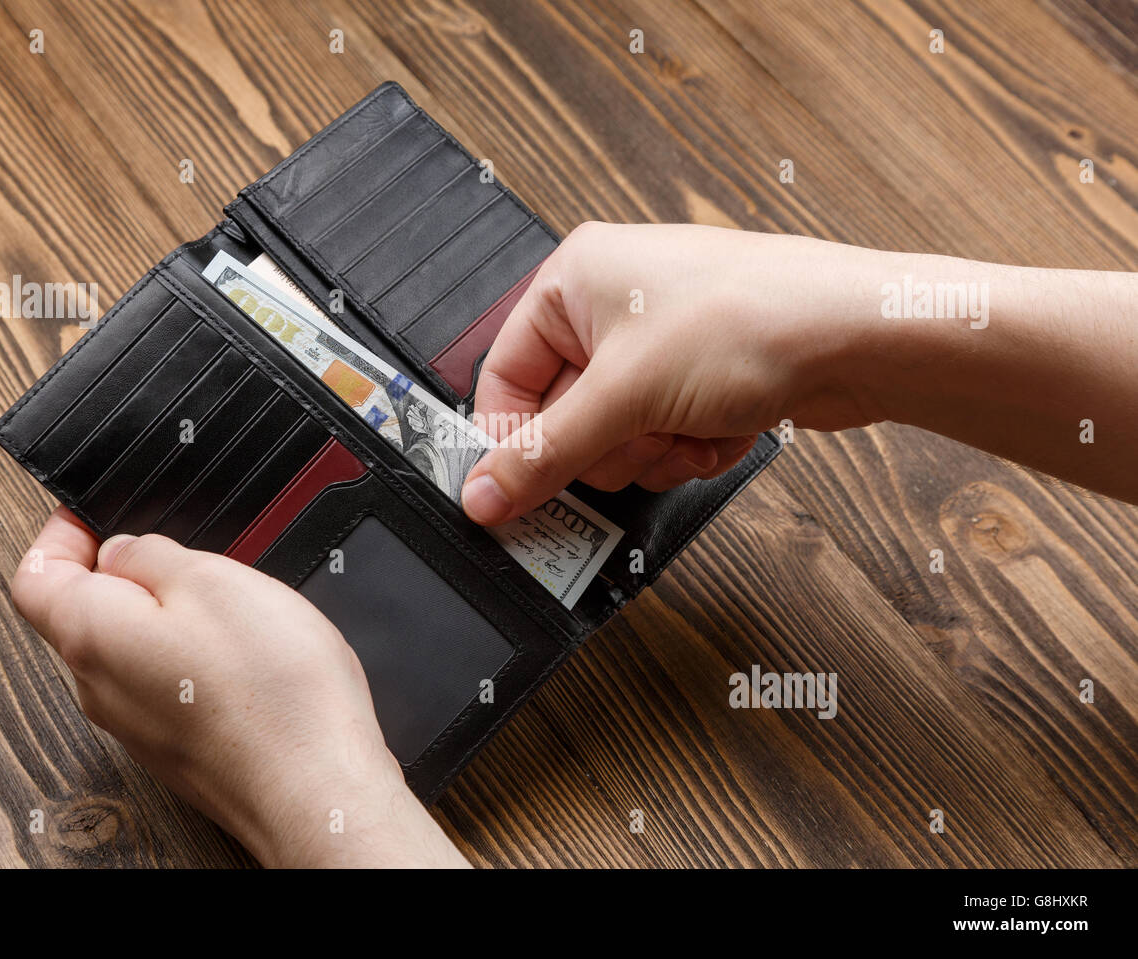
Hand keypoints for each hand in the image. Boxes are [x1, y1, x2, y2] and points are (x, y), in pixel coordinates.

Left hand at [10, 508, 467, 867]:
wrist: (315, 786)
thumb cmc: (269, 691)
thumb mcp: (212, 578)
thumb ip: (151, 554)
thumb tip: (122, 552)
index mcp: (91, 635)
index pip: (34, 576)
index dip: (60, 534)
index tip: (89, 513)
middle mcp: (100, 688)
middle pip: (83, 613)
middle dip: (124, 572)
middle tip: (180, 548)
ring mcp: (138, 725)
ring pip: (129, 649)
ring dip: (165, 613)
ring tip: (226, 599)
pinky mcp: (179, 747)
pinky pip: (167, 685)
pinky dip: (192, 656)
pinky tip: (245, 651)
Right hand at [461, 223, 885, 524]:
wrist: (862, 334)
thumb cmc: (750, 322)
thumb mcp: (626, 396)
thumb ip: (546, 454)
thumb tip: (481, 496)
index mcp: (572, 281)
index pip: (504, 378)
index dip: (512, 442)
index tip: (518, 494)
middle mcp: (609, 305)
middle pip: (562, 417)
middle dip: (610, 444)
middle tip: (643, 438)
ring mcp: (658, 342)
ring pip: (615, 437)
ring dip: (654, 450)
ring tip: (692, 428)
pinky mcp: (698, 374)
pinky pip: (662, 436)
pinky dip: (690, 446)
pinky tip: (725, 426)